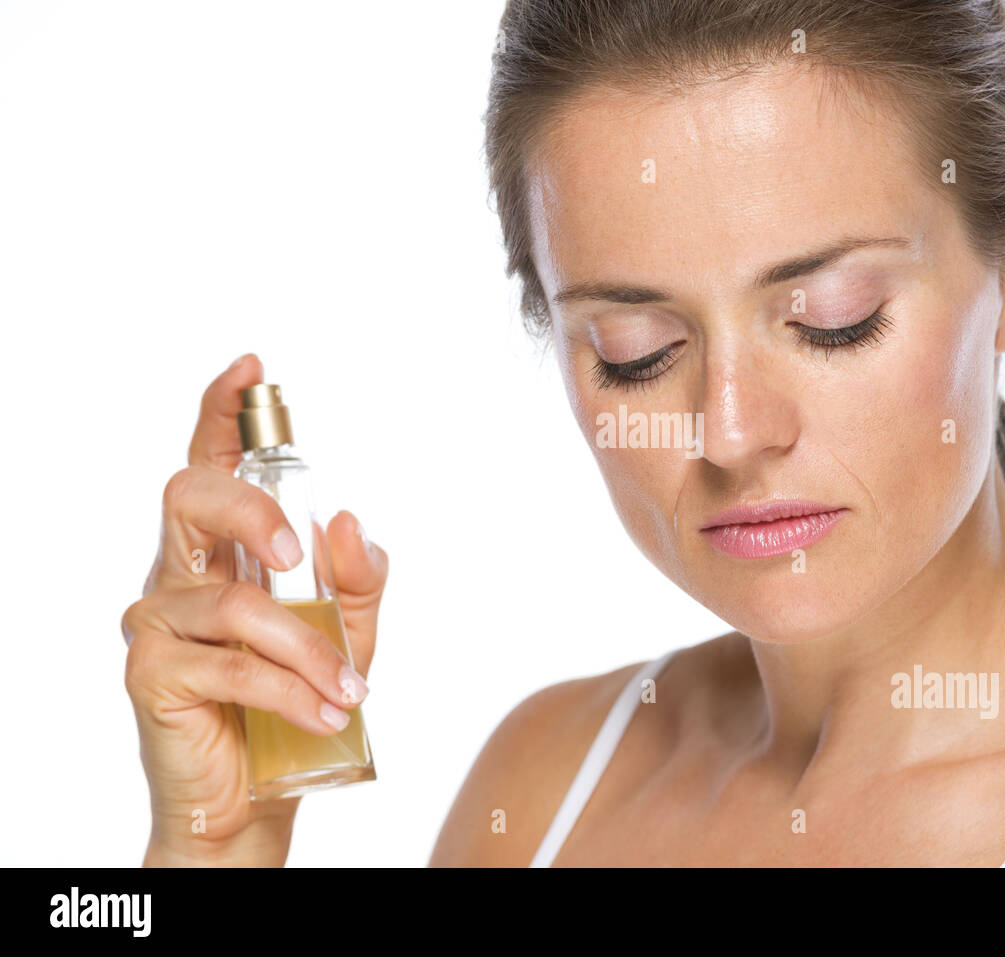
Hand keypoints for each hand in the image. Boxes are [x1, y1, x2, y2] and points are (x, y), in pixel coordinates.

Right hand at [121, 354, 387, 865]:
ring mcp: (157, 621)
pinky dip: (291, 689)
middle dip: (251, 510)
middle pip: (189, 497)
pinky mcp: (152, 675)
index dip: (224, 410)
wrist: (259, 795)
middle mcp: (180, 571)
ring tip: (351, 690)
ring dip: (308, 649)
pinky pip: (230, 666)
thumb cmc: (296, 698)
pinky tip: (327, 713)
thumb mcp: (347, 631)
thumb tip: (352, 523)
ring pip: (233, 602)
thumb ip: (358, 577)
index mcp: (224, 548)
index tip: (254, 367)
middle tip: (298, 552)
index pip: (213, 464)